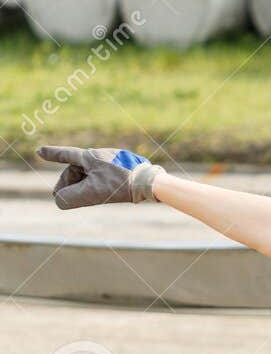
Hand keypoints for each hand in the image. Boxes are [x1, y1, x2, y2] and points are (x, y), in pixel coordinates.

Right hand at [39, 145, 160, 209]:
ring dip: (82, 186)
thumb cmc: (120, 185)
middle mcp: (100, 156)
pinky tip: (100, 194)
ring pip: (90, 174)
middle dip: (67, 183)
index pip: (66, 155)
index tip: (39, 152)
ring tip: (82, 199)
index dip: (52, 155)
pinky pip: (103, 176)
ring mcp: (112, 161)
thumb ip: (71, 198)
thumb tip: (59, 201)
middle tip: (60, 198)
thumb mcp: (92, 193)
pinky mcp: (122, 168)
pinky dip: (96, 185)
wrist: (149, 182)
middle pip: (77, 169)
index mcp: (90, 157)